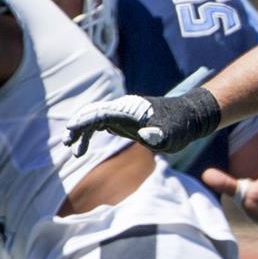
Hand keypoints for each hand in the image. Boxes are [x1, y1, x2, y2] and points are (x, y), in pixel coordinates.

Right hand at [64, 87, 221, 155]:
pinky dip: (89, 134)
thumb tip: (148, 136)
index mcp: (131, 110)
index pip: (102, 113)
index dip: (86, 122)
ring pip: (95, 119)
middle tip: (68, 143)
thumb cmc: (181, 126)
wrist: (189, 117)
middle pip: (94, 114)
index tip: (72, 131)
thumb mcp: (174, 134)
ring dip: (82, 132)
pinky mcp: (124, 120)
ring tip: (73, 150)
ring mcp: (122, 113)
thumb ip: (161, 135)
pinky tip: (82, 148)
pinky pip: (100, 124)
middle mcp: (123, 108)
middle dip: (79, 127)